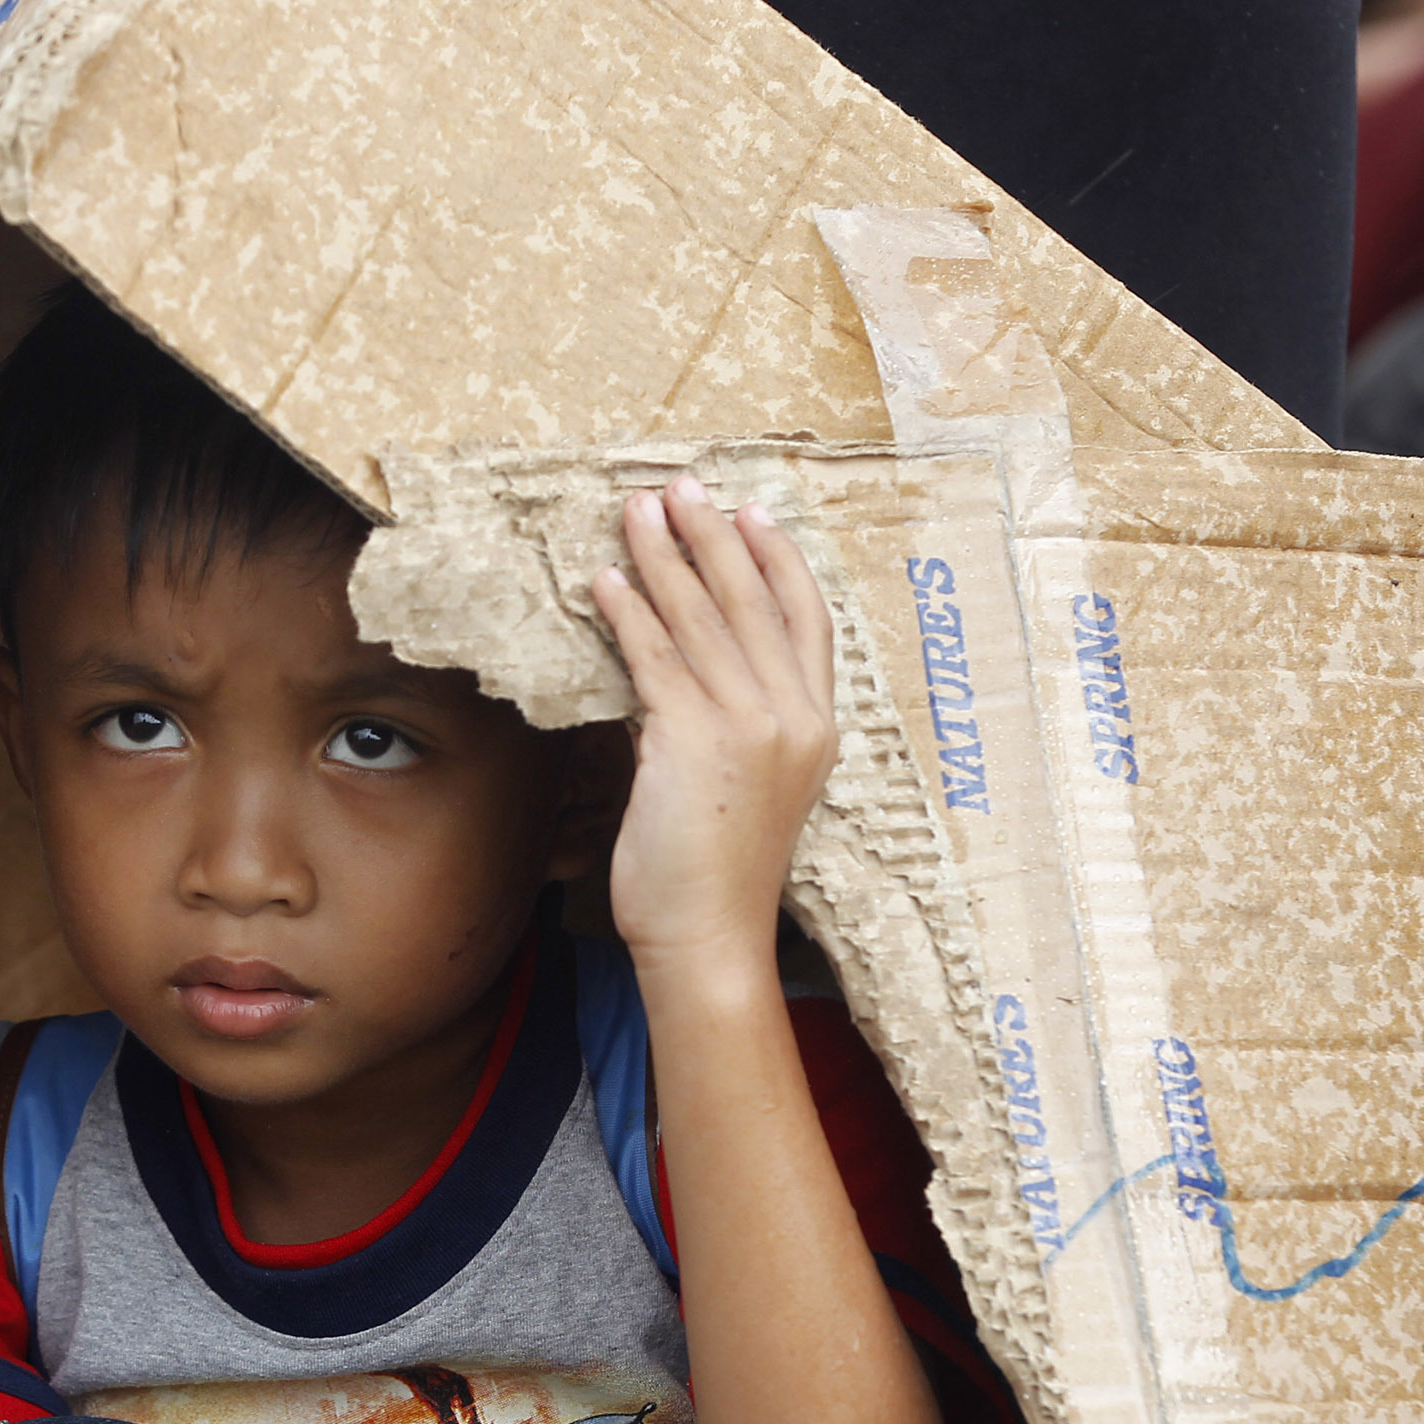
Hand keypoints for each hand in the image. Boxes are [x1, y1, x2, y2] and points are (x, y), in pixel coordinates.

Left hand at [590, 475, 835, 993]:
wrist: (711, 938)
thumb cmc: (717, 875)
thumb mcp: (743, 788)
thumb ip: (723, 726)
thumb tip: (671, 679)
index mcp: (817, 728)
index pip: (807, 621)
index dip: (779, 561)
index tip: (753, 513)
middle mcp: (793, 719)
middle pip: (752, 602)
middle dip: (713, 536)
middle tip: (683, 485)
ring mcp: (748, 728)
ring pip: (701, 619)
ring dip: (663, 556)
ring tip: (636, 510)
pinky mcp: (693, 742)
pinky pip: (656, 659)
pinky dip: (629, 612)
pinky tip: (605, 580)